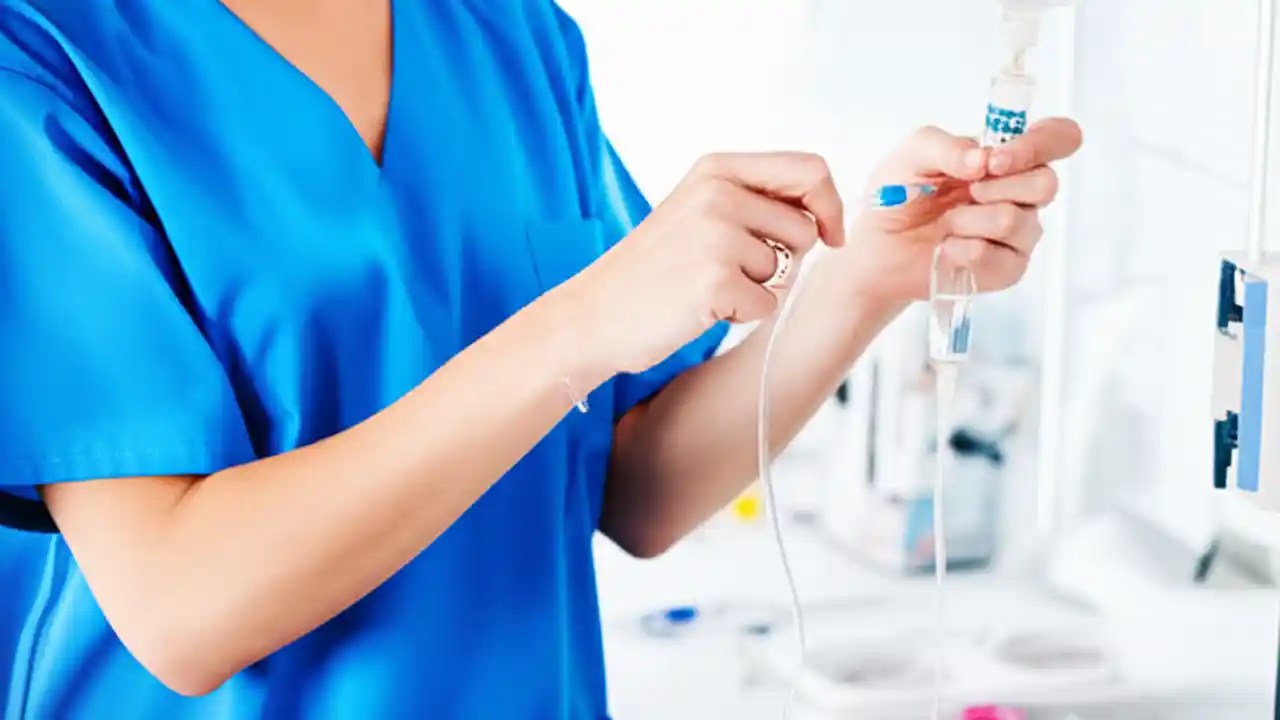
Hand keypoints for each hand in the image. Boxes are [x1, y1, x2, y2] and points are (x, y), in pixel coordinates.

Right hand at [562, 153, 844, 374]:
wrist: (593, 314)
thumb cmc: (654, 269)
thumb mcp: (699, 211)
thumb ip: (755, 200)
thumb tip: (824, 213)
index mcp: (716, 168)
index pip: (809, 169)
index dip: (830, 206)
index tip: (830, 237)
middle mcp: (718, 193)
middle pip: (806, 228)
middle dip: (785, 259)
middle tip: (730, 270)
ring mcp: (716, 236)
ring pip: (786, 270)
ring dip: (756, 288)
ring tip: (706, 287)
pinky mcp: (715, 281)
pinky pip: (767, 306)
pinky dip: (740, 316)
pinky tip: (700, 308)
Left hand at [840, 119, 1083, 302]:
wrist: (876, 248)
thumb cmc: (897, 197)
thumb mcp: (911, 156)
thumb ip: (945, 145)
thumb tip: (982, 159)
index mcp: (1006, 158)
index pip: (1058, 138)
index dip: (1040, 144)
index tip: (996, 160)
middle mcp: (1020, 194)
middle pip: (1046, 183)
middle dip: (997, 186)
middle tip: (965, 191)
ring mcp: (1017, 234)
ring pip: (1017, 222)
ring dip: (970, 220)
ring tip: (946, 224)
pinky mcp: (1006, 269)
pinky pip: (1001, 260)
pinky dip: (965, 251)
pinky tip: (946, 249)